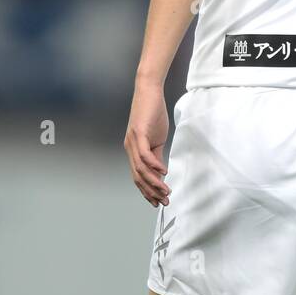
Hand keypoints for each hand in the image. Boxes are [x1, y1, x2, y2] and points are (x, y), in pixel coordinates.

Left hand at [124, 79, 169, 205]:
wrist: (149, 92)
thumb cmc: (152, 114)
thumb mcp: (156, 139)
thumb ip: (156, 155)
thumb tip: (160, 171)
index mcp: (133, 150)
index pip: (138, 176)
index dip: (147, 191)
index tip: (157, 202)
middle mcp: (130, 148)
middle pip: (138, 177)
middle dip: (151, 192)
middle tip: (164, 202)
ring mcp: (132, 141)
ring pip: (141, 169)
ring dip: (154, 182)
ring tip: (166, 191)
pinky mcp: (138, 133)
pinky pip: (144, 154)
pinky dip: (154, 165)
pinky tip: (163, 172)